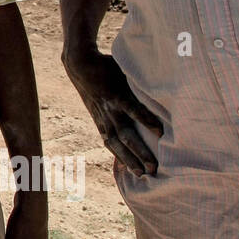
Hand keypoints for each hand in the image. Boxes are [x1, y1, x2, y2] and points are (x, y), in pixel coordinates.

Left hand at [63, 49, 162, 175]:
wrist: (79, 63)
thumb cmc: (97, 80)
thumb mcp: (103, 100)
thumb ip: (115, 110)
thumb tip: (131, 117)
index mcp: (101, 121)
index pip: (111, 145)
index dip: (121, 159)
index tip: (134, 174)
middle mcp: (105, 119)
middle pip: (119, 146)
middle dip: (133, 162)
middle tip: (149, 175)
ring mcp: (111, 109)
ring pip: (126, 134)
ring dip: (139, 151)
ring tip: (153, 164)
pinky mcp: (117, 95)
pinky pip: (133, 111)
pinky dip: (145, 121)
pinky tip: (159, 131)